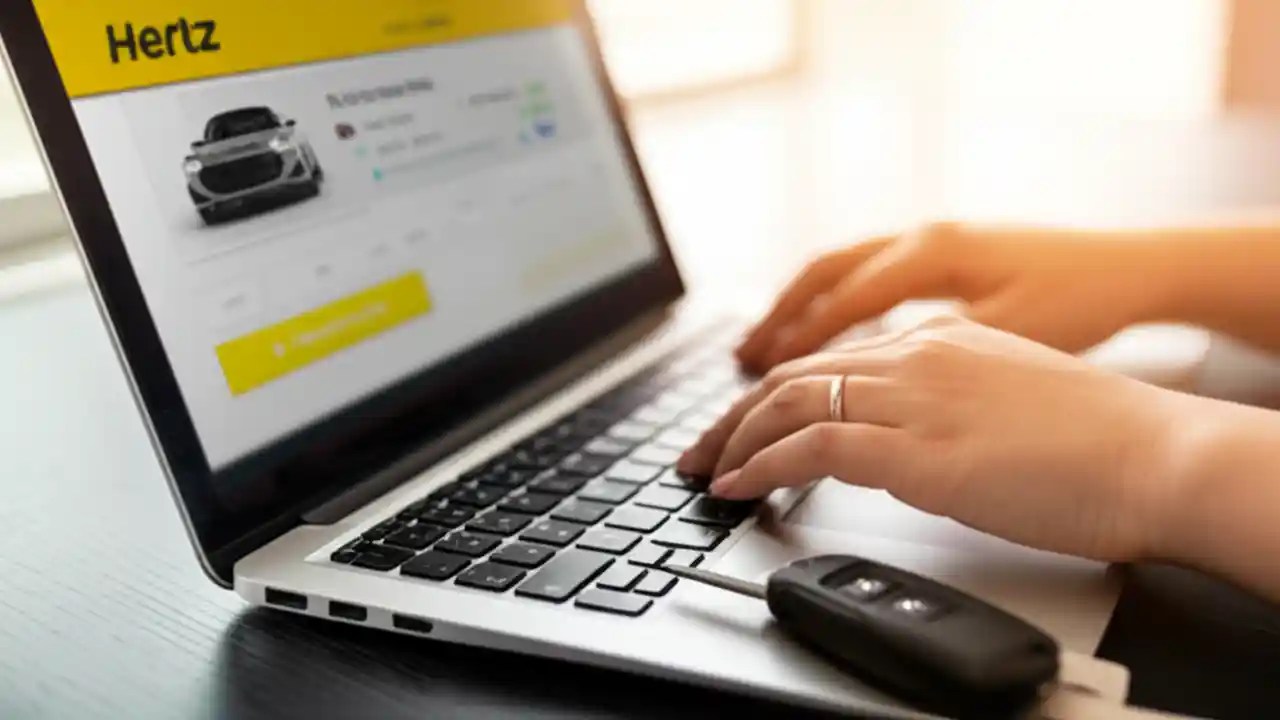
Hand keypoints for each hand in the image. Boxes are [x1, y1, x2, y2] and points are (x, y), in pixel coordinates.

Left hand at [681, 316, 1181, 561]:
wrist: (1156, 455)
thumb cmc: (1104, 440)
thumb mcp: (1012, 399)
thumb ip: (954, 405)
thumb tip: (917, 436)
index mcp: (940, 340)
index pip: (832, 360)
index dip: (776, 392)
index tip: (746, 419)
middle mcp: (917, 356)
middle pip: (795, 374)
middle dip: (733, 413)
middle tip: (700, 447)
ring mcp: (912, 399)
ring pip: (789, 403)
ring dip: (733, 438)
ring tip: (706, 468)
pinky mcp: (914, 450)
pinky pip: (809, 447)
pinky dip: (761, 464)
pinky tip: (739, 485)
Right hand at [735, 222, 1169, 371]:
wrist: (1138, 270)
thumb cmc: (1084, 302)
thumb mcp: (1003, 338)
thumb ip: (927, 362)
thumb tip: (863, 397)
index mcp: (928, 255)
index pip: (834, 305)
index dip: (790, 351)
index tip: (755, 390)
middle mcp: (919, 240)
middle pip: (820, 277)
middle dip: (774, 323)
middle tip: (738, 369)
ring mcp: (930, 242)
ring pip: (838, 273)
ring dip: (796, 312)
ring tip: (760, 353)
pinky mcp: (945, 257)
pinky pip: (866, 278)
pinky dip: (832, 307)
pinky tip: (828, 338)